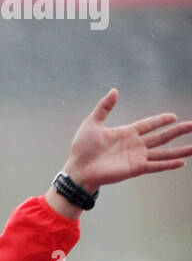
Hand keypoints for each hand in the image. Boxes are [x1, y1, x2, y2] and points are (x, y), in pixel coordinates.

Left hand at [63, 88, 191, 192]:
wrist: (78, 169)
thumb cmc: (82, 148)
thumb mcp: (92, 122)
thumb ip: (104, 107)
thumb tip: (114, 91)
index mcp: (126, 133)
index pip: (149, 124)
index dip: (161, 120)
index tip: (173, 117)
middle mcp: (135, 145)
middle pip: (161, 136)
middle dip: (177, 131)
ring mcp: (136, 157)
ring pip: (163, 152)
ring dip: (179, 150)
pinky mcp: (135, 168)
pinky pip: (156, 165)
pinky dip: (168, 164)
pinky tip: (181, 162)